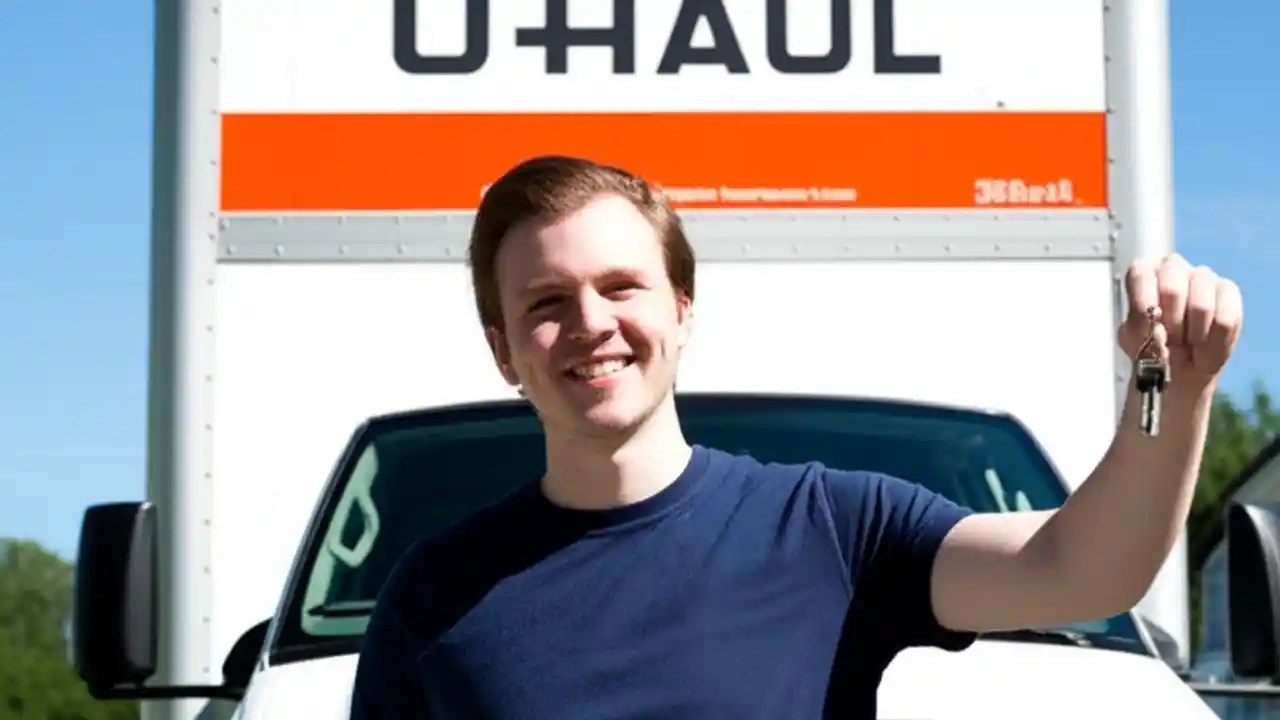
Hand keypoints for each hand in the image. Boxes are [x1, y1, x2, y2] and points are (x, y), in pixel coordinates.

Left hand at [1117, 254, 1242, 390]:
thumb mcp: (1136, 342)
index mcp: (1143, 272)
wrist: (1180, 365)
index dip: (1144, 305)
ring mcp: (1203, 276)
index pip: (1140, 274)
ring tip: (1187, 345)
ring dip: (1193, 336)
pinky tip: (1205, 346)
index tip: (1148, 330)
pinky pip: (1226, 320)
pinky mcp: (1229, 291)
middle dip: (1171, 325)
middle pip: (1172, 290)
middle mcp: (1173, 267)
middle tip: (1171, 341)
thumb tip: (1158, 332)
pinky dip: (1214, 343)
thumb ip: (1141, 333)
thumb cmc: (1151, 346)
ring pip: (1201, 307)